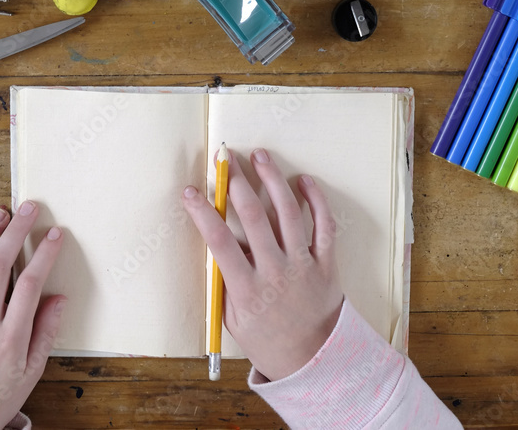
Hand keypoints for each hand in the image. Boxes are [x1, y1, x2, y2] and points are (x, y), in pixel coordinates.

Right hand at [182, 148, 342, 381]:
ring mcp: (303, 265)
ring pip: (287, 212)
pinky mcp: (326, 264)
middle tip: (225, 158)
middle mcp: (275, 272)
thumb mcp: (233, 318)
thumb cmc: (267, 340)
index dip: (203, 212)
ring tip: (260, 156)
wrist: (315, 361)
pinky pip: (324, 225)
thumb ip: (225, 281)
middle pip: (252, 216)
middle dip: (236, 181)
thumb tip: (216, 243)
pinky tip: (303, 181)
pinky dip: (315, 200)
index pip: (219, 242)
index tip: (191, 191)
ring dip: (271, 179)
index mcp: (247, 289)